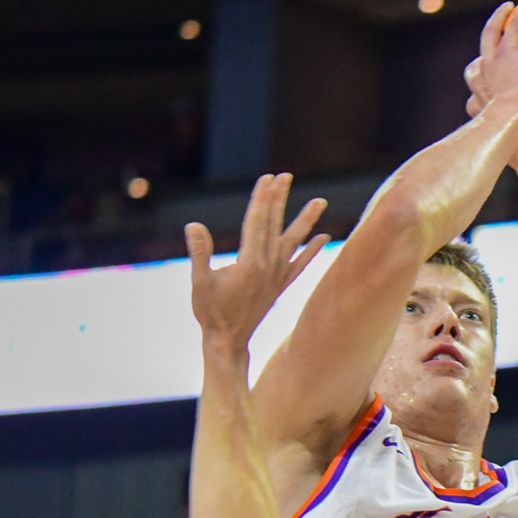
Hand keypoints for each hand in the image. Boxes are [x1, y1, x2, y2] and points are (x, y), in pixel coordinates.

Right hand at [186, 173, 329, 348]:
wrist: (229, 341)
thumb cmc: (211, 312)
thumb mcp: (200, 283)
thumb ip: (200, 253)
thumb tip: (193, 226)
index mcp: (250, 263)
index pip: (258, 222)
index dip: (262, 198)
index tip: (268, 178)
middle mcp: (269, 266)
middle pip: (275, 225)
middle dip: (279, 199)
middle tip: (285, 176)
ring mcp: (278, 276)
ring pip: (294, 241)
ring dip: (306, 220)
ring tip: (321, 201)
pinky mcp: (281, 286)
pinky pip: (301, 264)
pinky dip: (312, 251)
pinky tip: (324, 237)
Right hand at [462, 0, 517, 191]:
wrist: (509, 122)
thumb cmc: (511, 144)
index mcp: (481, 107)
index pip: (476, 101)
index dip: (479, 100)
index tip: (486, 101)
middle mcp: (481, 83)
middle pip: (475, 69)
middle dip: (480, 64)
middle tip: (491, 56)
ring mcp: (491, 64)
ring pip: (488, 37)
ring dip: (496, 22)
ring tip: (507, 9)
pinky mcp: (505, 51)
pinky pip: (514, 25)